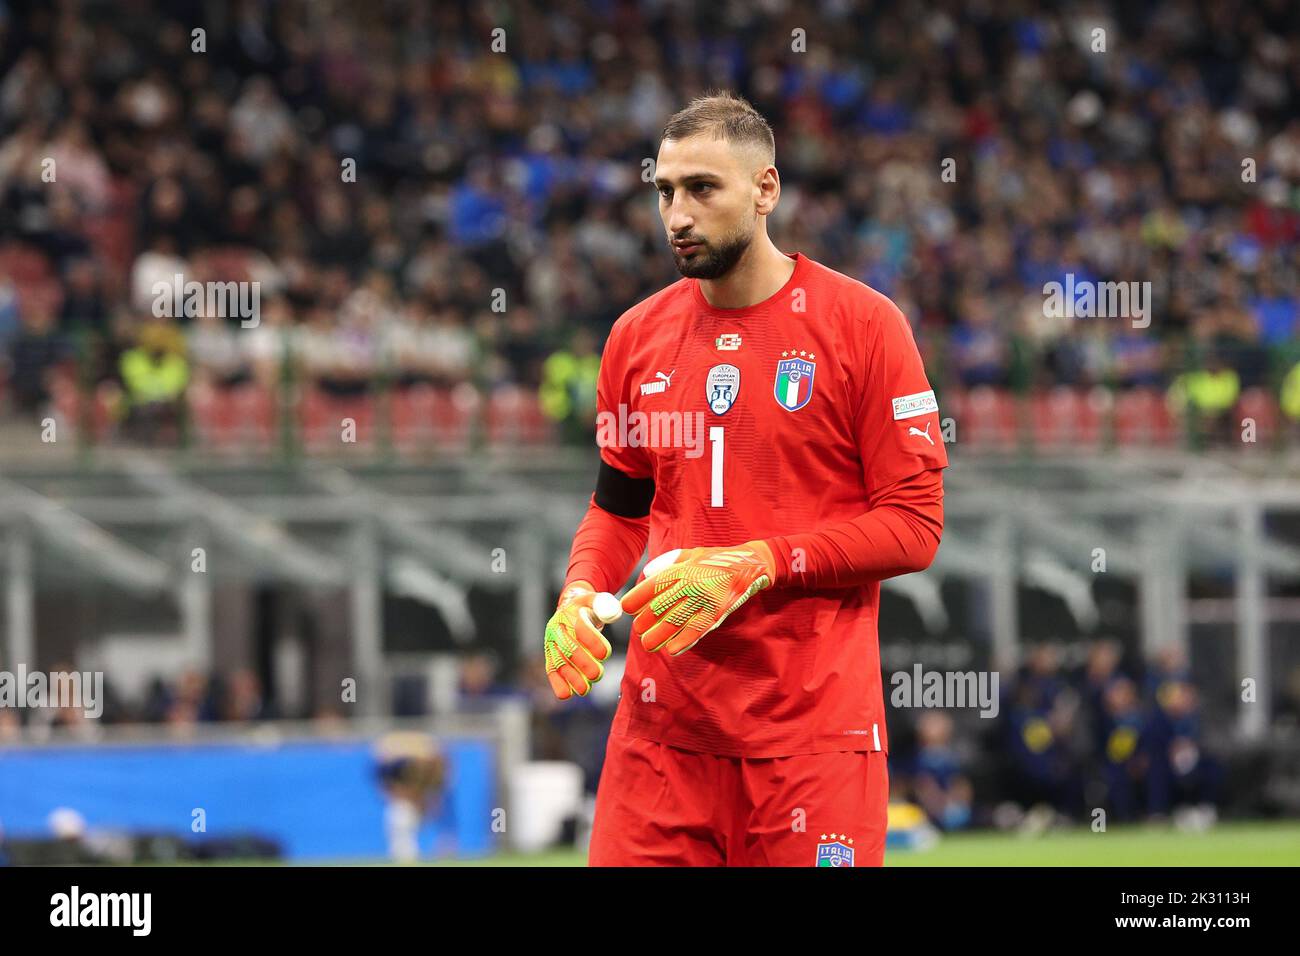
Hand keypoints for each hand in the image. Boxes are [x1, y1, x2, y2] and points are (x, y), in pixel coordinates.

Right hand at [544, 581, 622, 699]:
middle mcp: (557, 628)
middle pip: (569, 647)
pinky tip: (567, 694)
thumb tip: (612, 614)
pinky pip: (551, 670)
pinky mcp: (550, 656)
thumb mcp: (598, 601)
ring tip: (585, 690)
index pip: (580, 627)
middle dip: (583, 663)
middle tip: (597, 674)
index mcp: (571, 612)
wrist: (569, 610)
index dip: (592, 641)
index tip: (605, 654)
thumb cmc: (589, 608)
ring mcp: (551, 643)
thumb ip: (607, 606)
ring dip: (572, 677)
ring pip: (560, 662)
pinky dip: (558, 683)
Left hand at [620, 542, 774, 655]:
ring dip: (660, 635)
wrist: (749, 564)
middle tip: (639, 630)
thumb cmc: (715, 560)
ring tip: (649, 644)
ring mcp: (704, 598)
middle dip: (646, 621)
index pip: (653, 585)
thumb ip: (667, 563)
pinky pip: (698, 629)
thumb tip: (647, 575)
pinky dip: (684, 640)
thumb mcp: (690, 554)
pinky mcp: (717, 611)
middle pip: (661, 606)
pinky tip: (673, 650)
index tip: (627, 608)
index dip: (637, 598)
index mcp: (681, 569)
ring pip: (677, 621)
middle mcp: (690, 583)